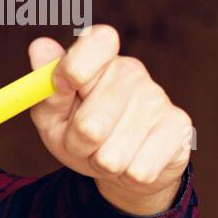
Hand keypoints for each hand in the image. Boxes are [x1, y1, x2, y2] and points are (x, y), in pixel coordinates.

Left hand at [28, 25, 192, 216]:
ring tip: (106, 151)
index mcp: (97, 59)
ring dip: (100, 163)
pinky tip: (132, 161)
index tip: (65, 85)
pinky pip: (138, 171)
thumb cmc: (78, 133)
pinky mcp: (179, 127)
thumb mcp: (52, 115)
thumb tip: (39, 48)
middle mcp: (131, 72)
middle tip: (81, 141)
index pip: (97, 41)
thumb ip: (45, 88)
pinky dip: (126, 176)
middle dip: (77, 145)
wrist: (121, 165)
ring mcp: (158, 98)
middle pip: (90, 126)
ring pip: (112, 155)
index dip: (76, 67)